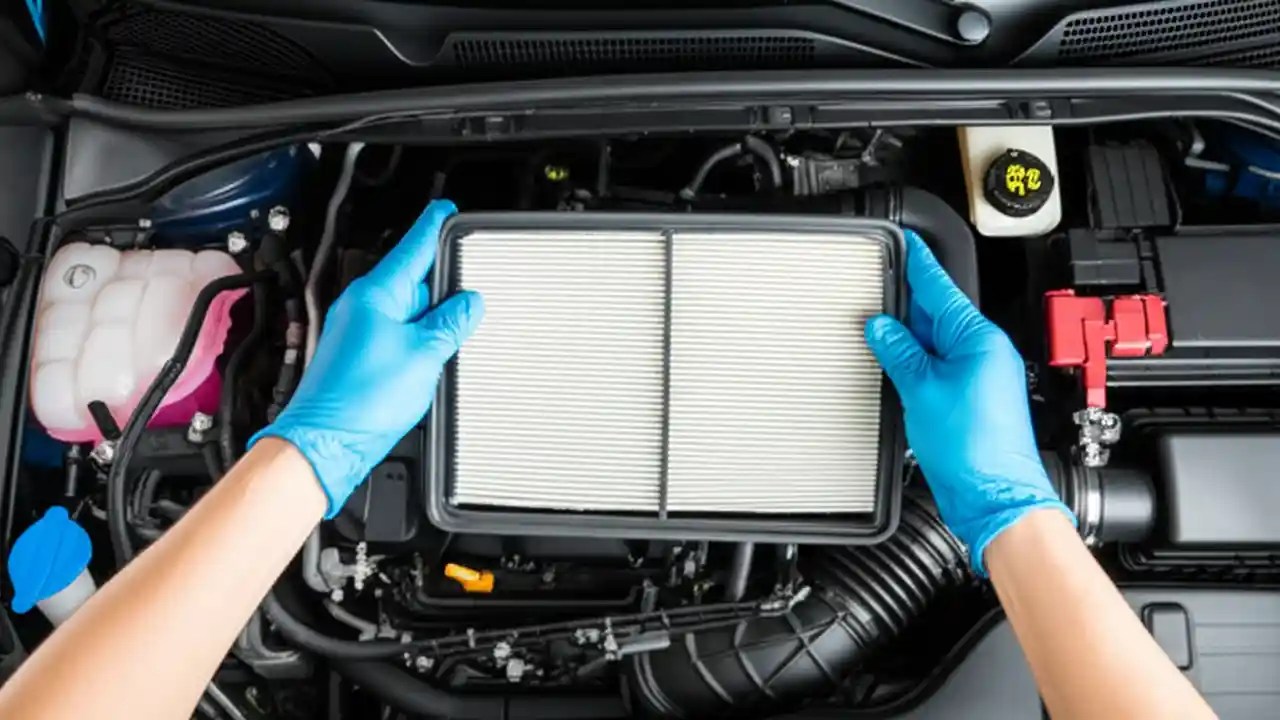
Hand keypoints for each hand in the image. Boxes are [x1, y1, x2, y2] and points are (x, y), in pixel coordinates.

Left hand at [252, 200, 482, 516]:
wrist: (327, 442)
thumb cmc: (361, 400)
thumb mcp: (424, 355)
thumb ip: (451, 323)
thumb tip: (469, 303)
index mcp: (376, 293)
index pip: (413, 245)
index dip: (435, 225)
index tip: (448, 211)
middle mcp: (363, 305)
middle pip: (414, 278)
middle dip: (444, 284)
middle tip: (471, 294)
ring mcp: (360, 328)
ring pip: (408, 309)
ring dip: (433, 317)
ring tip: (451, 337)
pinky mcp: (362, 352)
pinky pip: (399, 332)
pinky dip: (419, 337)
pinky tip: (431, 356)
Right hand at [865, 231, 1072, 574]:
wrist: (994, 497)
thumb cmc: (975, 450)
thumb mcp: (923, 391)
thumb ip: (900, 353)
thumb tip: (882, 327)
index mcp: (979, 339)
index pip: (942, 289)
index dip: (919, 265)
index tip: (907, 244)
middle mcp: (986, 353)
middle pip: (940, 315)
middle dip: (908, 305)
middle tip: (877, 290)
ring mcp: (981, 376)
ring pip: (938, 344)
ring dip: (911, 339)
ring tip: (881, 332)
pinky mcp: (972, 400)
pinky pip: (941, 368)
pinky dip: (918, 363)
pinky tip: (899, 367)